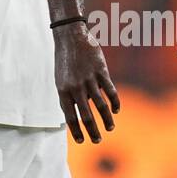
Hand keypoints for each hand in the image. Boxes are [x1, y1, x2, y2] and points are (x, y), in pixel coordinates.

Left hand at [54, 22, 120, 143]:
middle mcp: (76, 87)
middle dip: (92, 131)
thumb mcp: (60, 79)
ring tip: (109, 128)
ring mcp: (89, 79)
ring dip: (106, 120)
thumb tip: (74, 116)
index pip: (70, 116)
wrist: (71, 36)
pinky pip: (110, 91)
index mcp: (63, 90)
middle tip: (97, 141)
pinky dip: (114, 103)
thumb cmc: (65, 60)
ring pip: (101, 105)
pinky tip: (116, 110)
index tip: (81, 141)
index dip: (76, 131)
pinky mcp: (101, 72)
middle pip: (86, 115)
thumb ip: (67, 97)